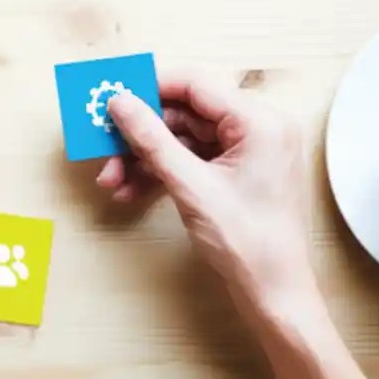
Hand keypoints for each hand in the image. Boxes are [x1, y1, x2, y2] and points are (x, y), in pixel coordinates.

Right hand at [97, 74, 317, 315]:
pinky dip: (161, 173)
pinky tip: (131, 191)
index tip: (111, 96)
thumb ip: (152, 140)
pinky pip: (190, 160)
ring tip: (113, 180)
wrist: (273, 294)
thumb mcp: (191, 186)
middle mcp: (258, 128)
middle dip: (141, 134)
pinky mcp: (235, 173)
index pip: (195, 85)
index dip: (149, 87)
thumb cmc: (249, 243)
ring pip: (182, 139)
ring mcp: (247, 152)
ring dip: (144, 158)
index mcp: (260, 122)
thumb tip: (119, 103)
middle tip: (104, 148)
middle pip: (185, 112)